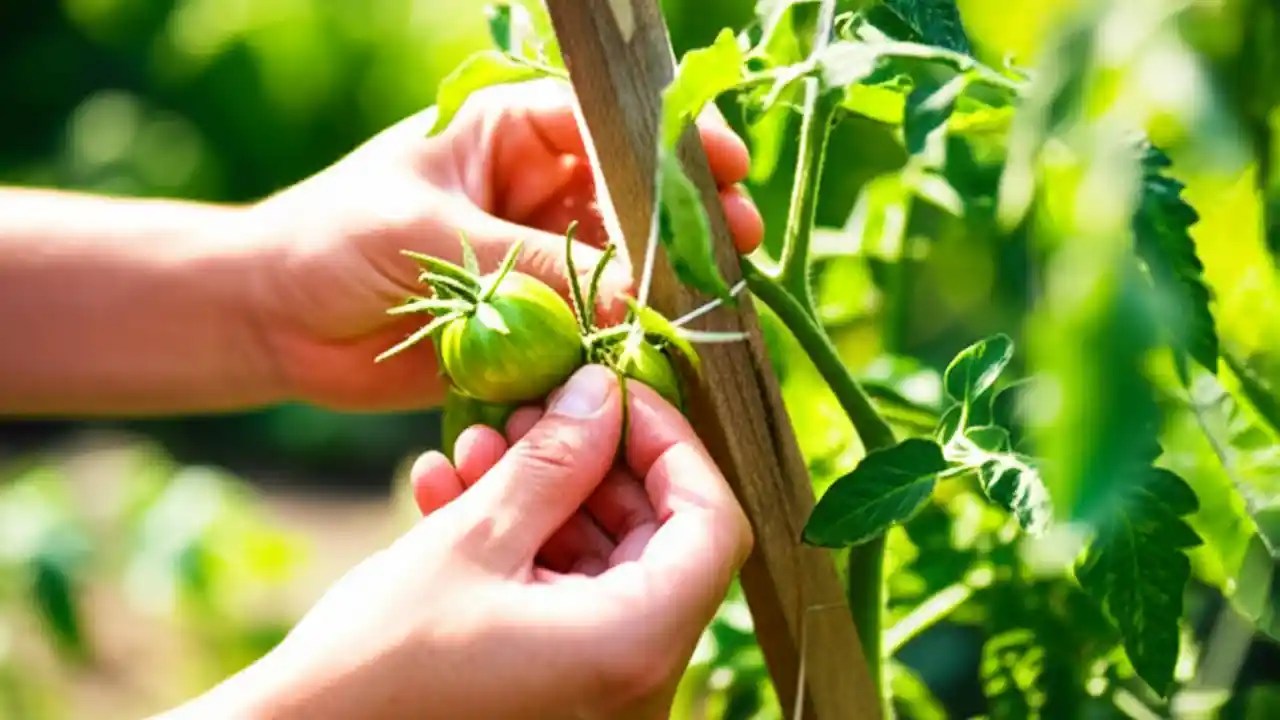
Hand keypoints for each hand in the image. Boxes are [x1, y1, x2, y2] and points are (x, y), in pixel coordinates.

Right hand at [165, 366, 751, 719]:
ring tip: (477, 446)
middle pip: (659, 539)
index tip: (615, 395)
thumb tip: (604, 391)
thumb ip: (553, 461)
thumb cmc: (375, 665)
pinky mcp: (555, 686)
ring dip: (546, 495)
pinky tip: (455, 492)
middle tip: (531, 409)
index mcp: (635, 645)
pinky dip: (524, 544)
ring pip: (604, 562)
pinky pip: (564, 598)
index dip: (672, 446)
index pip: (714, 524)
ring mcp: (596, 687)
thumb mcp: (470, 541)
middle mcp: (635, 677)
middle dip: (593, 463)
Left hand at [251, 79, 762, 410]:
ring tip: (713, 305)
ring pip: (623, 264)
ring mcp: (537, 256)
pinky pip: (591, 324)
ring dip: (664, 285)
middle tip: (735, 245)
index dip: (671, 145)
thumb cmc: (333, 242)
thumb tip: (625, 303)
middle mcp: (537, 190)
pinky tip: (663, 350)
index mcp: (511, 133)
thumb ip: (529, 267)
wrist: (275, 320)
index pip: (609, 124)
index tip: (722, 168)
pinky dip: (622, 338)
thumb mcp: (433, 235)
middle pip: (635, 196)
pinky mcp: (529, 319)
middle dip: (686, 219)